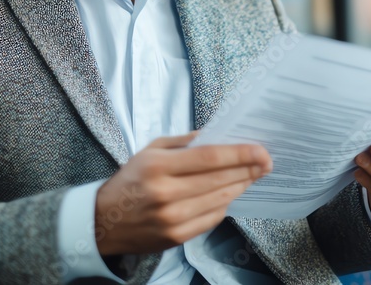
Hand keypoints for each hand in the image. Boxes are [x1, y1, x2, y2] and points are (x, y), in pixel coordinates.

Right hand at [94, 132, 271, 254]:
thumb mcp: (150, 151)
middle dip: (248, 169)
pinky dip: (225, 204)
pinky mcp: (175, 237)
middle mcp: (166, 194)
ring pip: (219, 200)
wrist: (103, 222)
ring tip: (254, 176)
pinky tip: (231, 193)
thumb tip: (216, 134)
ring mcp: (172, 219)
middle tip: (267, 162)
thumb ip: (183, 142)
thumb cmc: (130, 181)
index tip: (261, 150)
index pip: (209, 157)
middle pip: (219, 179)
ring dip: (241, 186)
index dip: (239, 154)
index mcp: (158, 167)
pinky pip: (211, 219)